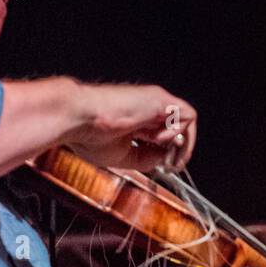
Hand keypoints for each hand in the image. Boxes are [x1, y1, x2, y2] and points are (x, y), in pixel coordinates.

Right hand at [67, 82, 197, 173]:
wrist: (77, 119)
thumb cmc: (89, 135)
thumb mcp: (123, 157)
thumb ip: (146, 159)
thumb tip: (164, 160)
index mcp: (139, 120)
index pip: (166, 136)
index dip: (170, 153)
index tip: (165, 167)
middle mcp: (149, 109)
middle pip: (180, 128)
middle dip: (181, 151)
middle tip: (171, 166)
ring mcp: (155, 102)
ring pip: (188, 120)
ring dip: (183, 142)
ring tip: (164, 153)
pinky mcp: (159, 98)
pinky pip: (187, 115)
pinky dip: (181, 132)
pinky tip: (159, 140)